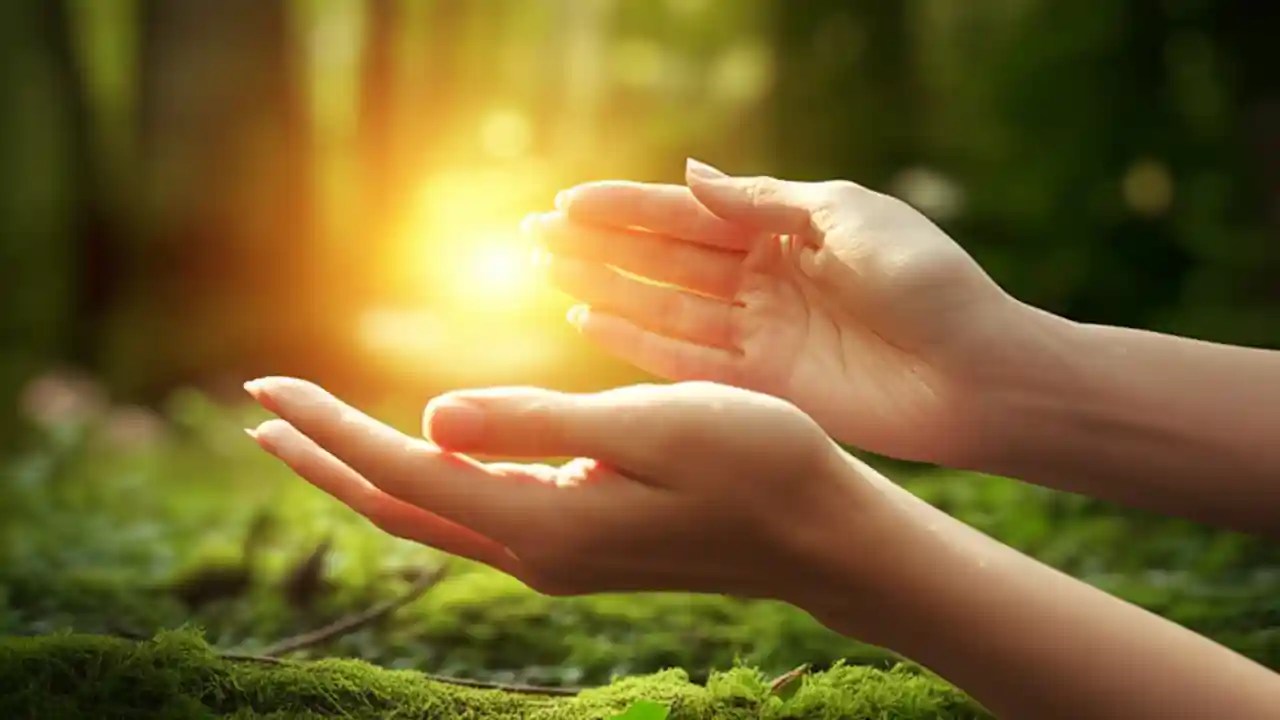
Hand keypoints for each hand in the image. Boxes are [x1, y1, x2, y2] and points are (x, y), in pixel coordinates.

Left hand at [243, 377, 880, 600]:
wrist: (821, 531)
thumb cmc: (754, 463)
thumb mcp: (649, 427)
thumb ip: (535, 425)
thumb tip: (428, 417)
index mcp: (543, 521)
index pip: (407, 468)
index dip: (331, 429)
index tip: (266, 386)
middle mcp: (536, 551)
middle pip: (401, 503)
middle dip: (324, 458)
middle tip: (258, 414)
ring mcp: (556, 554)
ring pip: (432, 511)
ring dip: (365, 470)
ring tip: (311, 437)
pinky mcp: (580, 542)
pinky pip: (475, 511)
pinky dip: (425, 477)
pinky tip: (420, 455)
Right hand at [530, 160, 1037, 464]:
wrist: (979, 375)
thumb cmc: (929, 283)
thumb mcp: (849, 217)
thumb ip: (765, 201)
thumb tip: (690, 175)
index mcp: (787, 228)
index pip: (689, 214)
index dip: (626, 207)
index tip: (566, 201)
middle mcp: (764, 278)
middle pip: (663, 258)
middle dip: (598, 244)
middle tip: (532, 233)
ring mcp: (759, 332)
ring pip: (662, 305)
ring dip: (604, 286)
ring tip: (544, 269)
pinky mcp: (761, 383)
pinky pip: (684, 358)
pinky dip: (635, 342)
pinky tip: (588, 320)